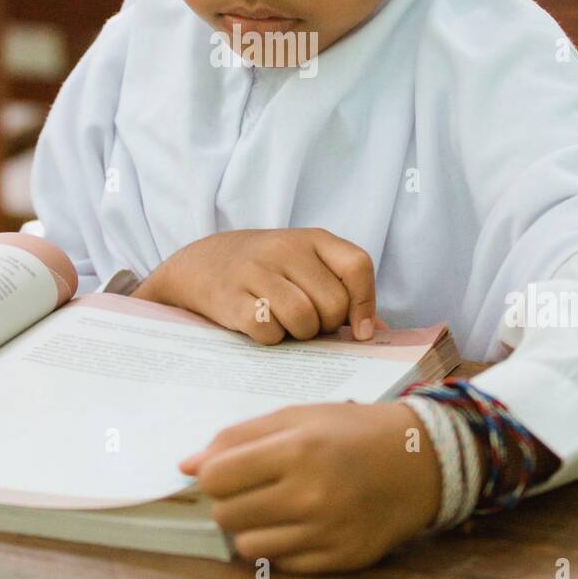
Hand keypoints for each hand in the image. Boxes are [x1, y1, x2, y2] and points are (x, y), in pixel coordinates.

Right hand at [132, 227, 386, 343]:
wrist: (200, 264)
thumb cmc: (266, 270)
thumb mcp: (305, 265)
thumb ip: (342, 291)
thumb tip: (377, 333)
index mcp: (312, 239)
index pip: (357, 266)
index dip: (365, 303)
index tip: (359, 331)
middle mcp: (285, 249)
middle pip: (333, 304)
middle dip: (326, 325)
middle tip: (309, 323)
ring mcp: (256, 271)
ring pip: (303, 320)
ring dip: (300, 335)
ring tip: (286, 326)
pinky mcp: (231, 298)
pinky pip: (269, 332)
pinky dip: (271, 339)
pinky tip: (262, 328)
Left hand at [177, 401, 441, 573]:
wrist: (420, 461)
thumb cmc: (351, 430)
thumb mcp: (297, 416)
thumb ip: (239, 437)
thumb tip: (185, 466)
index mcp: (297, 449)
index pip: (216, 477)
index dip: (211, 474)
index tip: (226, 470)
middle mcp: (311, 494)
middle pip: (226, 513)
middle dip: (229, 500)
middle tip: (254, 486)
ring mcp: (327, 533)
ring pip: (247, 546)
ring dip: (251, 525)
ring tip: (275, 505)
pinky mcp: (340, 560)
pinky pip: (281, 564)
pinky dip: (281, 545)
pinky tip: (301, 522)